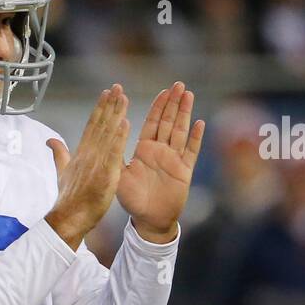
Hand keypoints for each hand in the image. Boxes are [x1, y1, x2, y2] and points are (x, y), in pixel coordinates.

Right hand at [45, 85, 128, 250]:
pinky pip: (113, 152)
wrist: (68, 217)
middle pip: (100, 124)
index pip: (92, 125)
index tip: (107, 93)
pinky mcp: (104, 174)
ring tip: (124, 97)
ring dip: (116, 114)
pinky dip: (119, 137)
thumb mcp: (62, 172)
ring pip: (107, 134)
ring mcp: (95, 163)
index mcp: (80, 153)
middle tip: (118, 87)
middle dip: (109, 105)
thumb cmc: (67, 198)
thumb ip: (59, 154)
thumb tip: (49, 140)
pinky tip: (125, 123)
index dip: (100, 108)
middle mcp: (87, 154)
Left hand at [117, 82, 205, 242]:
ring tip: (189, 95)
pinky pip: (191, 152)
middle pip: (169, 122)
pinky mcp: (184, 171)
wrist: (148, 219)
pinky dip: (196, 138)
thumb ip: (114, 155)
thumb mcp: (118, 175)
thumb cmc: (132, 199)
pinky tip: (200, 123)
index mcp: (144, 150)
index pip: (152, 123)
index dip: (158, 107)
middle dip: (174, 103)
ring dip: (185, 113)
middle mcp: (160, 151)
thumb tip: (104, 136)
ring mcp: (174, 159)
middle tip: (179, 84)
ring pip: (181, 131)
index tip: (163, 90)